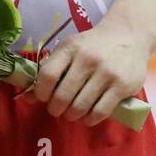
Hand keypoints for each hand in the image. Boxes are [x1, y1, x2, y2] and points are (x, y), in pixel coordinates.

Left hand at [30, 20, 153, 125]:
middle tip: (55, 110)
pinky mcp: (123, 86)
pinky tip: (86, 118)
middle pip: (63, 95)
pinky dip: (89, 119)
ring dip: (71, 115)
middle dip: (55, 108)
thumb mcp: (68, 49)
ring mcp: (107, 73)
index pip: (48, 75)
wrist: (128, 36)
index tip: (42, 97)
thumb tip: (27, 98)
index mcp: (69, 48)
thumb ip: (49, 71)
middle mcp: (87, 59)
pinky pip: (101, 111)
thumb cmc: (91, 46)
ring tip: (70, 114)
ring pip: (81, 106)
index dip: (40, 92)